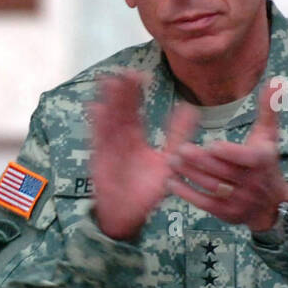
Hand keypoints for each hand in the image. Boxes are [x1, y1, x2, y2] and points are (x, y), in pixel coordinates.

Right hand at [88, 71, 198, 239]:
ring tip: (109, 82)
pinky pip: (98, 138)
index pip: (134, 110)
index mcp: (135, 137)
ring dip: (108, 102)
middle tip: (124, 72)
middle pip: (119, 110)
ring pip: (108, 119)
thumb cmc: (147, 190)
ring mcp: (108, 147)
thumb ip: (178, 136)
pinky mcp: (100, 158)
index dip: (135, 93)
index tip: (139, 75)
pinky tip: (96, 107)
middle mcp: (120, 139)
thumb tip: (191, 109)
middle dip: (120, 92)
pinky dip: (97, 124)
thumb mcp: (168, 161)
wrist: (128, 214)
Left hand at [166, 80, 287, 230]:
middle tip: (179, 149)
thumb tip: (275, 82)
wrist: (270, 204)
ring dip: (190, 175)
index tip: (212, 145)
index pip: (248, 158)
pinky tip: (172, 182)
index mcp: (262, 161)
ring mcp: (239, 200)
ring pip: (212, 187)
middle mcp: (252, 182)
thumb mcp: (268, 136)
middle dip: (202, 161)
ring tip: (171, 161)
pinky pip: (204, 203)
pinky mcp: (226, 212)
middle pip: (224, 172)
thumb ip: (268, 109)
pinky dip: (187, 194)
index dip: (230, 153)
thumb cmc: (265, 162)